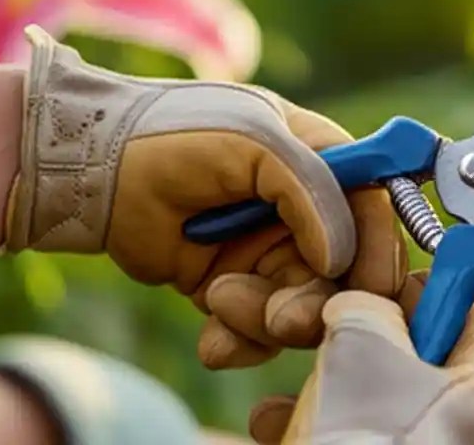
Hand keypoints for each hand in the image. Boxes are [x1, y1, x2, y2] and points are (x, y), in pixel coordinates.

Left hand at [1, 26, 406, 367]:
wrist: (94, 170)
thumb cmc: (180, 133)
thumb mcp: (256, 142)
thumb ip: (312, 191)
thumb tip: (342, 260)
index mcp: (327, 163)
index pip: (376, 211)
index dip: (378, 250)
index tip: (366, 284)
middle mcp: (308, 213)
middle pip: (346, 274)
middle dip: (318, 303)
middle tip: (286, 318)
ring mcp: (272, 253)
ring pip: (303, 309)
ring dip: (269, 320)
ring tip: (222, 301)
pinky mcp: (236, 288)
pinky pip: (257, 331)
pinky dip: (239, 341)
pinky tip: (212, 339)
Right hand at [247, 273, 473, 444]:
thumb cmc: (364, 441)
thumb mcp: (364, 348)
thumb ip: (370, 309)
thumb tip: (359, 306)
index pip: (466, 319)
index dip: (417, 292)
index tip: (371, 284)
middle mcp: (470, 435)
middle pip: (414, 363)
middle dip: (352, 344)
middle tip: (310, 333)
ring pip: (372, 406)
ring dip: (319, 390)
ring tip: (279, 397)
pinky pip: (353, 442)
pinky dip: (313, 430)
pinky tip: (269, 426)